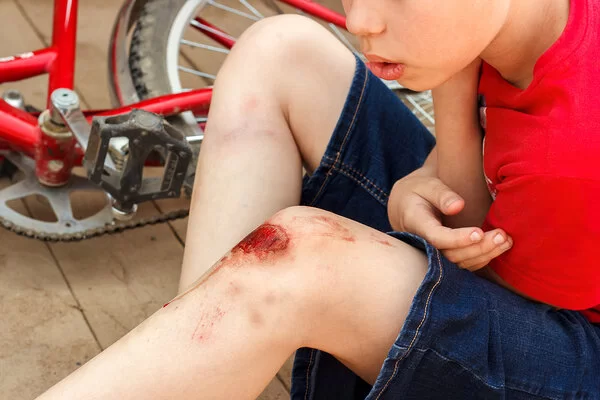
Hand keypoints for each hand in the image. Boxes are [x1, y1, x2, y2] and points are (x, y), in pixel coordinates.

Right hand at [388, 171, 511, 270]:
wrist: (406, 206)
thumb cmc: (418, 191)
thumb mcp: (426, 185)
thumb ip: (441, 194)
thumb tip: (458, 206)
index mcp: (416, 223)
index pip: (436, 237)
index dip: (457, 238)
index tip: (479, 232)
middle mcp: (423, 244)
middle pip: (451, 254)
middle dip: (478, 247)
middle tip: (502, 235)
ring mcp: (434, 254)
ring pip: (460, 263)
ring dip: (485, 255)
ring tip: (506, 240)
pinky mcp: (445, 257)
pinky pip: (464, 265)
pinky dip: (483, 259)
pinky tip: (500, 247)